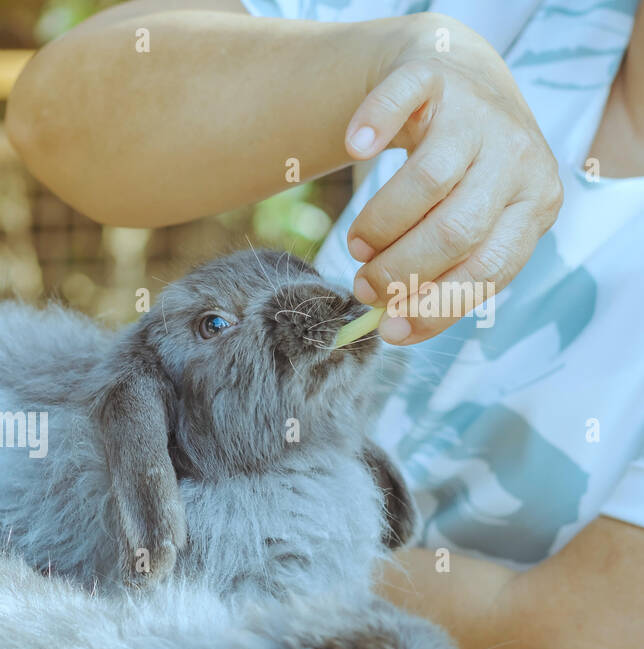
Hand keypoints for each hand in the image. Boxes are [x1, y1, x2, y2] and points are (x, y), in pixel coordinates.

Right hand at [344, 13, 562, 344]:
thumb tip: (393, 326)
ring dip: (379, 226)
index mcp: (536, 203)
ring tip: (356, 246)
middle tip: (364, 287)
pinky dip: (372, 125)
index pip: (490, 268)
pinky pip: (400, 102)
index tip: (390, 330)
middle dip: (400, 270)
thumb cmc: (460, 173)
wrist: (456, 83)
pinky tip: (354, 149)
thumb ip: (449, 268)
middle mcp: (518, 156)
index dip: (436, 306)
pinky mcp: (436, 77)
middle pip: (457, 230)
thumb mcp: (474, 219)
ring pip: (428, 181)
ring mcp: (478, 114)